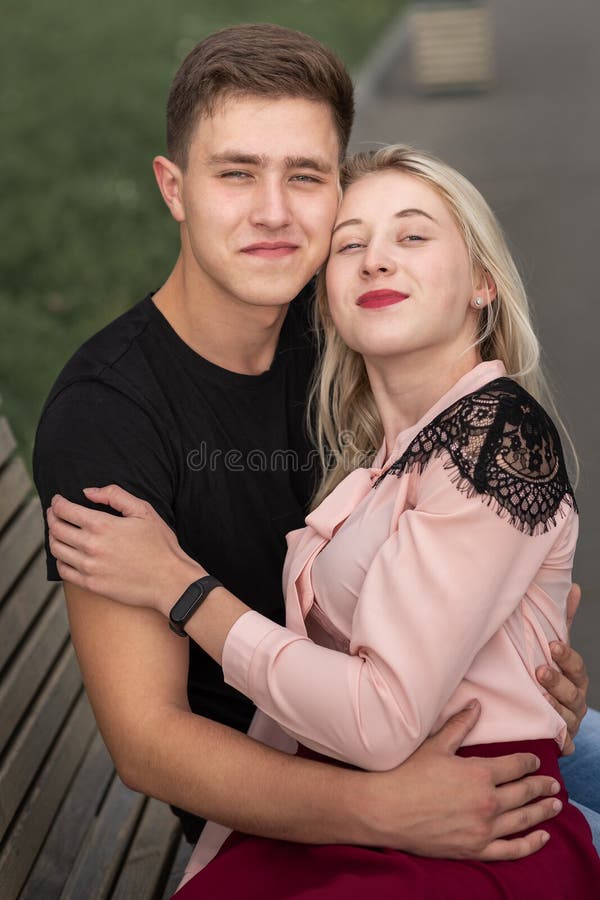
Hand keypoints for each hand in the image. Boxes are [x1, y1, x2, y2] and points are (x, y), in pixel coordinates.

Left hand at [47, 486, 202, 614]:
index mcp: (102, 525)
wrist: (170, 581)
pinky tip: (67, 554)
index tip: (57, 501)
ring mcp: (89, 567)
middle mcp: (90, 546)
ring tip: (58, 532)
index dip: (57, 503)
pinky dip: (60, 560)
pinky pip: (64, 571)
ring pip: (56, 550)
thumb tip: (88, 492)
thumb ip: (115, 495)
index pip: (64, 510)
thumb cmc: (160, 545)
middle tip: (54, 514)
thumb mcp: (144, 511)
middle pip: (56, 529)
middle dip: (52, 517)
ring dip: (53, 538)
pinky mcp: (91, 585)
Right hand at [366, 701, 561, 859]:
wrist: (386, 810)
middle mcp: (487, 802)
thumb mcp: (435, 745)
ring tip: (555, 805)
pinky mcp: (475, 848)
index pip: (516, 766)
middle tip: (554, 783)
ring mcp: (483, 828)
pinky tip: (542, 838)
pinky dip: (530, 844)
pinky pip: (511, 849)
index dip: (529, 762)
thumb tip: (476, 704)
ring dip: (542, 811)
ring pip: (523, 819)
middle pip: (524, 792)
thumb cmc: (407, 774)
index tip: (535, 761)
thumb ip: (460, 725)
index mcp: (479, 774)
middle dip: (542, 786)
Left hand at [535, 583, 587, 753]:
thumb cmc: (544, 675)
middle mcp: (575, 701)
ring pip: (567, 718)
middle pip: (573, 693)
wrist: (533, 716)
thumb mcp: (552, 649)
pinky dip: (558, 740)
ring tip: (541, 699)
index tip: (553, 646)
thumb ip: (562, 622)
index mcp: (575, 678)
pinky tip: (549, 733)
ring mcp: (569, 723)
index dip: (567, 657)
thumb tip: (574, 587)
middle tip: (540, 671)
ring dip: (555, 708)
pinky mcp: (559, 743)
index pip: (577, 667)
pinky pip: (561, 743)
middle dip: (558, 682)